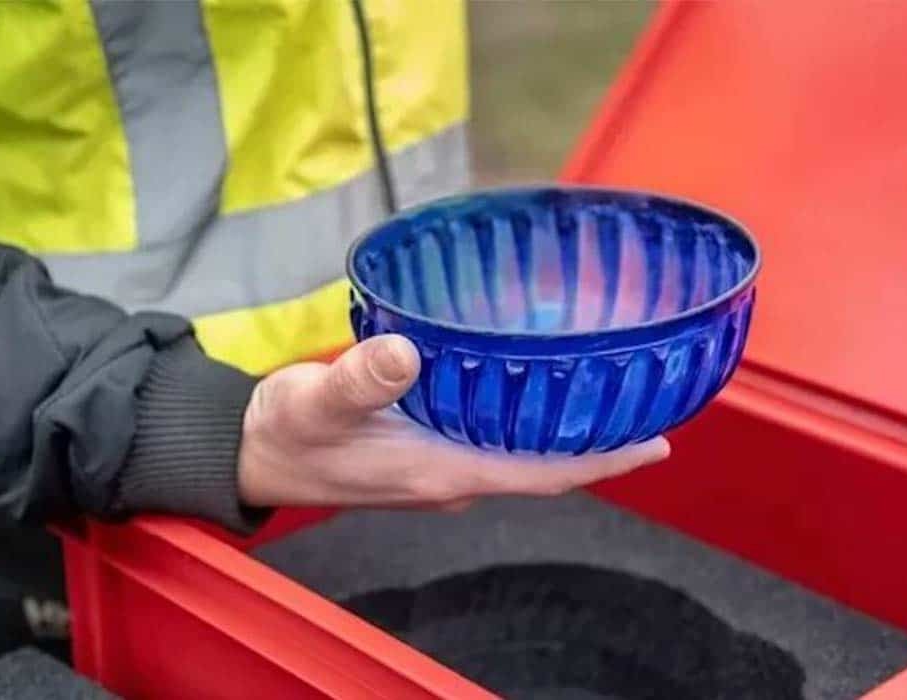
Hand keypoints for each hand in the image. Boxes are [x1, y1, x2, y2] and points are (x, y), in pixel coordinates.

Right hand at [237, 335, 669, 511]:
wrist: (251, 451)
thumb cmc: (285, 431)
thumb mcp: (315, 402)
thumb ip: (359, 380)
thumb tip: (405, 353)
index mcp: (438, 471)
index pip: (540, 473)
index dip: (601, 461)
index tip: (655, 443)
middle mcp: (450, 476)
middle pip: (544, 466)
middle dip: (598, 445)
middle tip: (649, 403)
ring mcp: (438, 467)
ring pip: (521, 454)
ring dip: (566, 433)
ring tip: (608, 394)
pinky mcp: (424, 449)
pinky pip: (493, 441)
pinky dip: (526, 421)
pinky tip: (534, 389)